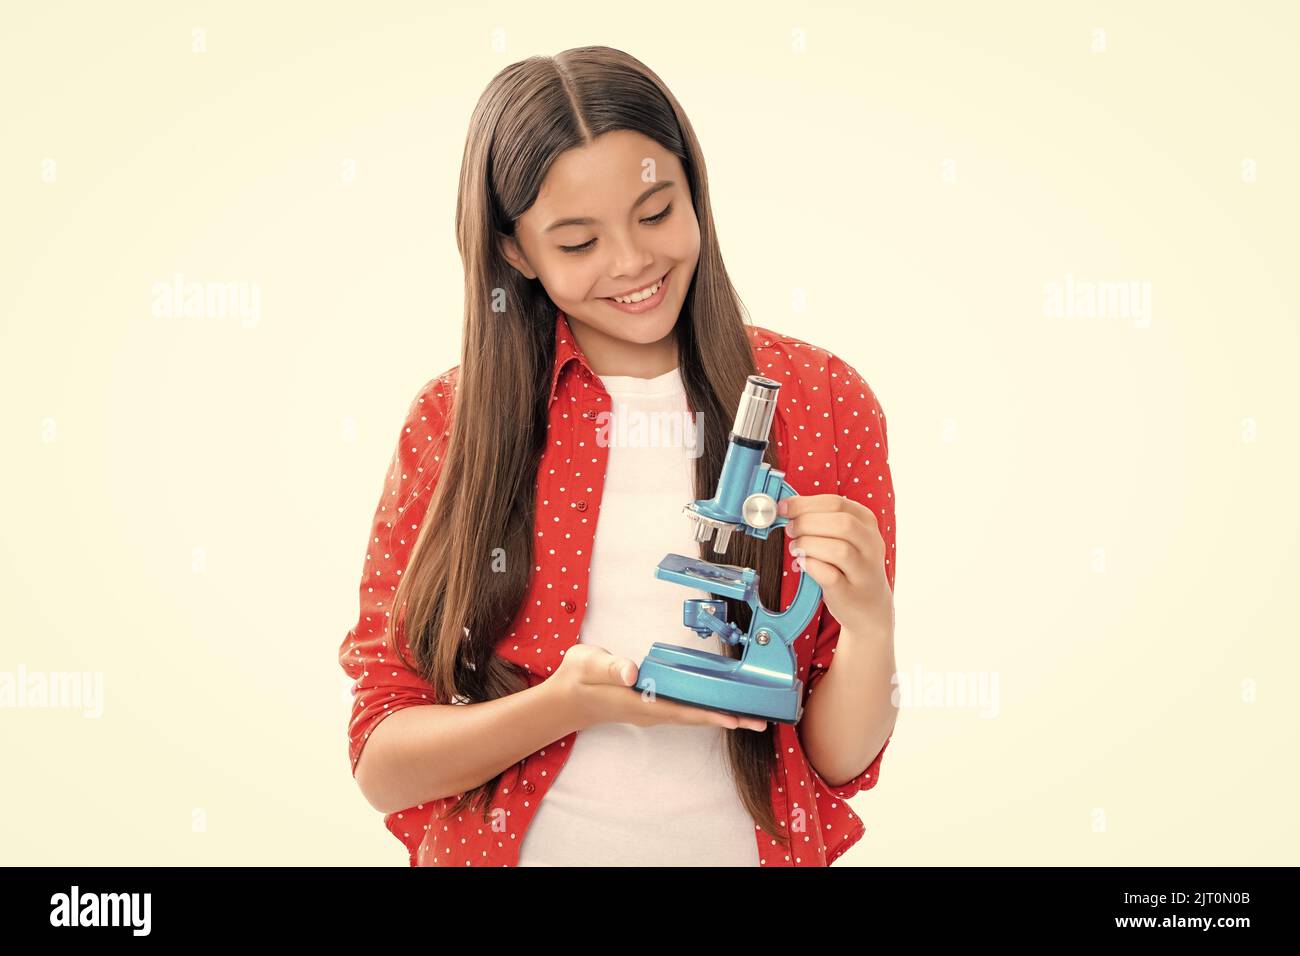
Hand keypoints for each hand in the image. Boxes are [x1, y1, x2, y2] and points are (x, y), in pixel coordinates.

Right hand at [550, 643, 767, 733]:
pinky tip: (720, 706)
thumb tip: (632, 671)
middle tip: (760, 721)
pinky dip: (706, 708)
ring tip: (750, 717)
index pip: (682, 710)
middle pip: (696, 717)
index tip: (735, 719)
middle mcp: (652, 711)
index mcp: (640, 702)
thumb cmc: (578, 677)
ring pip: (693, 715)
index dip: (710, 714)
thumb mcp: (589, 663)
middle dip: (727, 719)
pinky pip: (686, 709)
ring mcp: (653, 710)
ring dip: (721, 715)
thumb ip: (610, 666)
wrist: (566, 698)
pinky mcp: (653, 705)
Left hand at [780, 493, 892, 639]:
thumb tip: (784, 508)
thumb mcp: (842, 536)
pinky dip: (810, 566)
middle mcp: (871, 544)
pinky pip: (829, 575)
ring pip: (839, 550)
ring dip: (808, 545)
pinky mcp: (851, 592)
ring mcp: (865, 570)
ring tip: (796, 549)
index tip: (783, 508)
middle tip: (790, 531)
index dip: (804, 504)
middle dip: (806, 523)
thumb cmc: (848, 565)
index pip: (836, 502)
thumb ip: (820, 519)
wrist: (869, 606)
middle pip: (841, 523)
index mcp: (866, 521)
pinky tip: (802, 564)